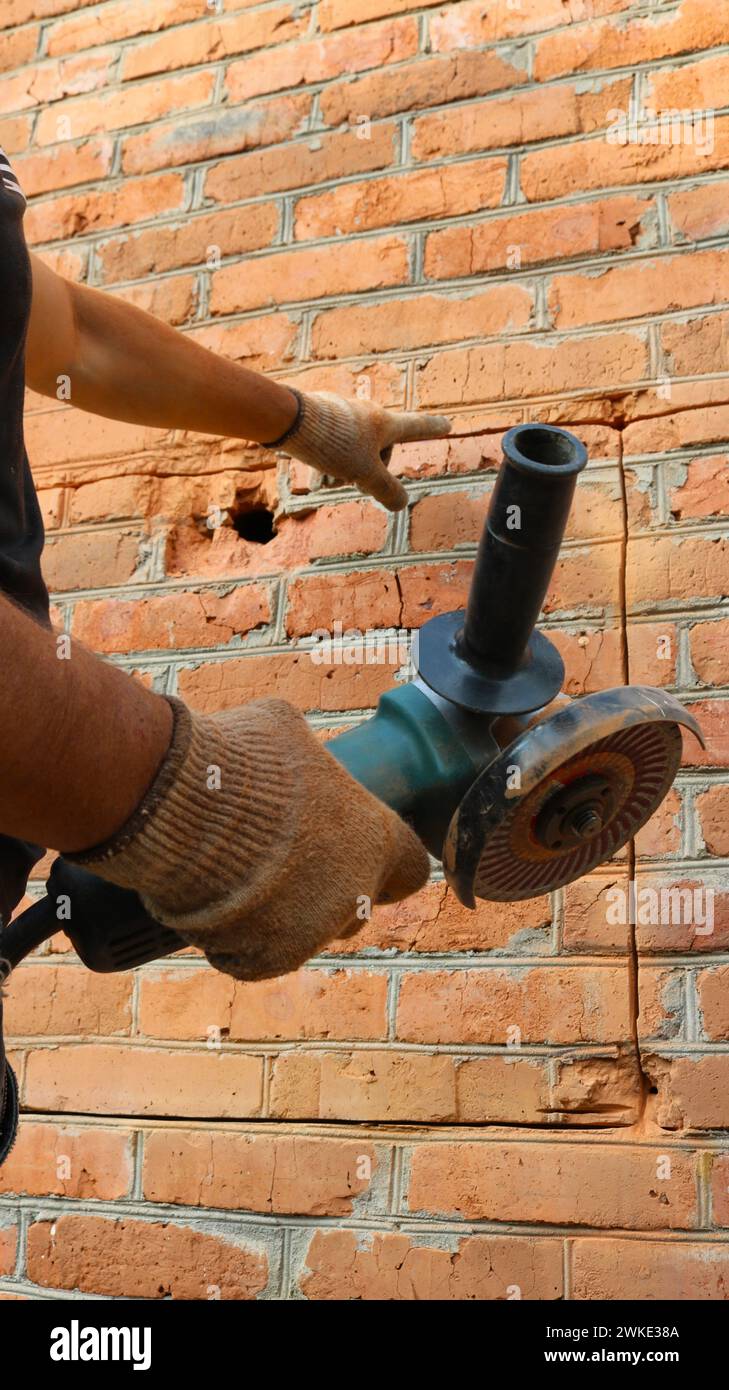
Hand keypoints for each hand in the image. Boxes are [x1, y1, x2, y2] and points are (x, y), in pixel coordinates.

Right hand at [67, 697, 429, 980]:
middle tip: (285, 861)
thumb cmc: (240, 759)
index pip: (412, 867)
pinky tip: (212, 904)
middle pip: (356, 906)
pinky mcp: (263, 959)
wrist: (182, 805)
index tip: (361, 852)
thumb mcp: (285, 732)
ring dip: (279, 913)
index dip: (389, 861)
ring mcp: (310, 933)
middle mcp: (352, 894)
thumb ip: (306, 758)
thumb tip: (294, 757)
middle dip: (328, 890)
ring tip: (235, 874)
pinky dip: (236, 939)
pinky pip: (255, 956)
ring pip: (303, 934)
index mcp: (372, 839)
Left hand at [275, 390, 450, 510]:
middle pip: (378, 448)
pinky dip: (328, 463)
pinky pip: (332, 445)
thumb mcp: (365, 474)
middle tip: (355, 483)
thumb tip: (401, 504)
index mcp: (384, 424)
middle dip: (368, 469)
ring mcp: (343, 413)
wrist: (290, 421)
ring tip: (328, 480)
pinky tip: (314, 476)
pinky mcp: (321, 417)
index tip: (447, 425)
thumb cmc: (334, 444)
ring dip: (345, 470)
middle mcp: (366, 414)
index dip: (433, 429)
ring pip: (353, 450)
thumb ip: (386, 490)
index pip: (416, 427)